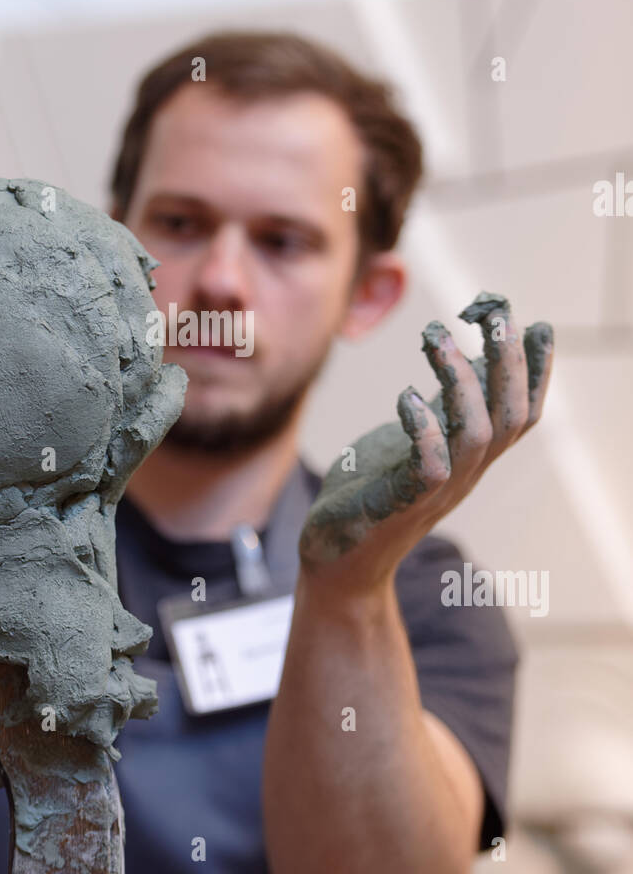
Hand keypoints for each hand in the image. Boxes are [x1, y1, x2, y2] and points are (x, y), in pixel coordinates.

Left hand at [298, 293, 553, 594]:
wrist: (336, 560)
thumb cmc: (372, 493)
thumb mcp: (413, 439)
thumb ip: (442, 409)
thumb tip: (466, 360)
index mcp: (470, 458)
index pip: (521, 414)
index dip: (535, 373)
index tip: (536, 325)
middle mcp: (464, 474)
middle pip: (508, 417)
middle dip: (508, 361)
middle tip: (494, 312)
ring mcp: (436, 492)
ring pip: (476, 434)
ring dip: (460, 380)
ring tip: (436, 336)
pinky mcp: (400, 504)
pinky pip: (430, 467)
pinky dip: (425, 429)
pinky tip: (408, 396)